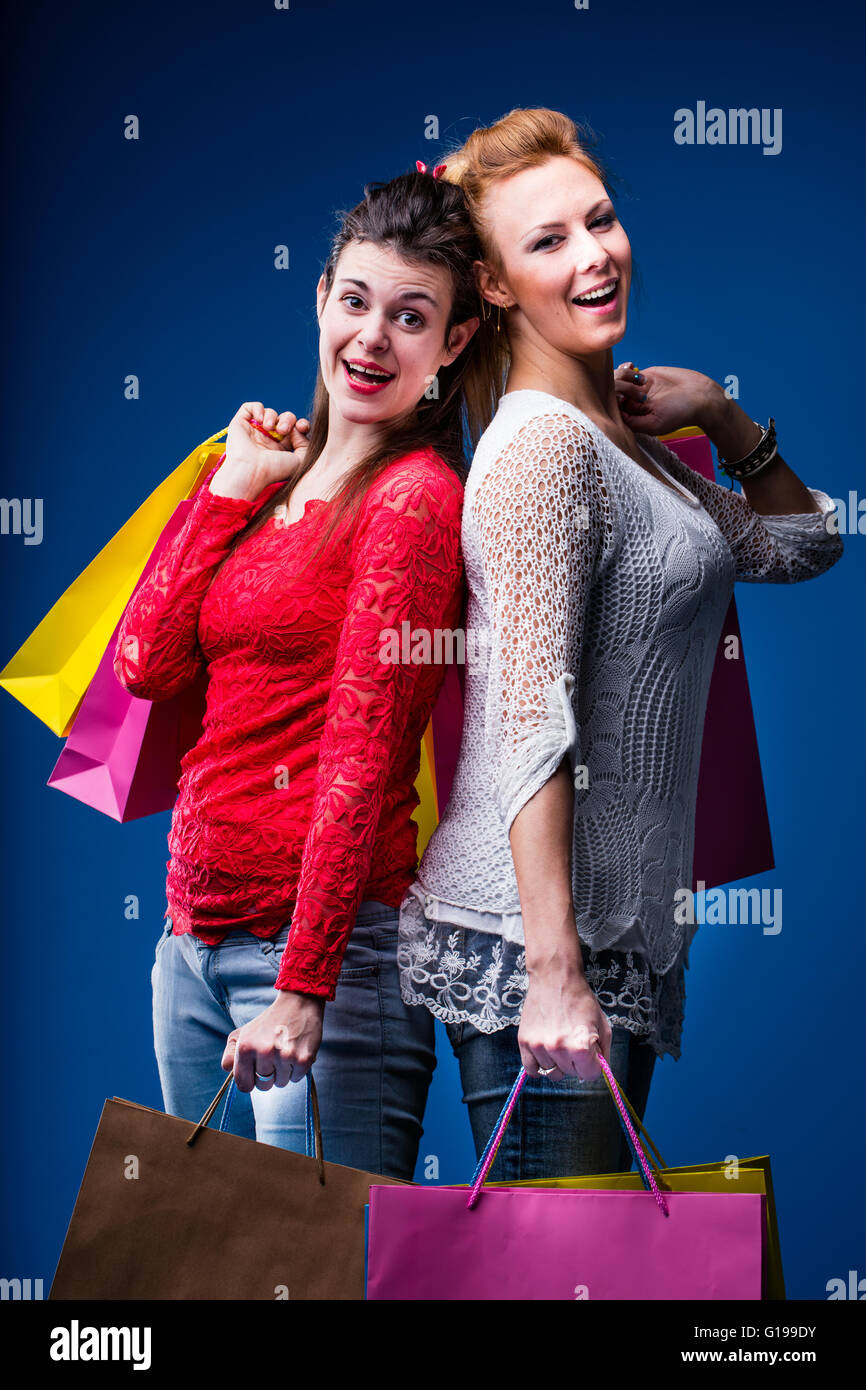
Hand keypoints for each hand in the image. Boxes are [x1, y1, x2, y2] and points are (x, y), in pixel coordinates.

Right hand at [210, 400, 310, 500]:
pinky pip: (250, 407)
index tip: (302, 427)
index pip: (296, 430)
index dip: (302, 424)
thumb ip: (306, 443)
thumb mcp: (301, 460)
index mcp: (283, 449)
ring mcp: (254, 432)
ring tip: (269, 428)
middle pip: (285, 418)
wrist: (252, 471)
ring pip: (269, 412)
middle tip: (283, 430)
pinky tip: (260, 420)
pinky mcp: (240, 424)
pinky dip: (257, 408)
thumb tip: (297, 429)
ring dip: (272, 416)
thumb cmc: (275, 470)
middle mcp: (269, 440)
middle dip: (288, 419)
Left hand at [221, 990, 324, 1091]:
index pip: (243, 1084)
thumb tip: (228, 1069)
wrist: (298, 1003)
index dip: (250, 1081)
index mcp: (246, 1047)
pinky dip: (296, 1069)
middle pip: (263, 1086)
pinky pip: (296, 1078)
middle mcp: (264, 1052)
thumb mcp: (244, 1033)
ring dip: (283, 1072)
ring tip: (285, 1052)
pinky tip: (296, 1051)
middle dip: (268, 1077)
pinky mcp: (303, 1059)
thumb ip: (231, 1053)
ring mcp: (284, 1056)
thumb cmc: (269, 1021)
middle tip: (273, 1058)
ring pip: (281, 1083)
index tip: (256, 1074)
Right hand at [518, 965, 611, 1081]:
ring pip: (552, 1072)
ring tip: (558, 1040)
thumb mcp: (602, 1025)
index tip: (590, 1052)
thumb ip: (604, 1053)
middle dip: (575, 1062)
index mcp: (581, 1046)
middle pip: (570, 1074)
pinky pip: (532, 1069)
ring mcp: (539, 1046)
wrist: (554, 978)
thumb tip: (598, 1073)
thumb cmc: (581, 1001)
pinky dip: (539, 1065)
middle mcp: (558, 1048)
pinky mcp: (524, 1041)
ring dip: (557, 1062)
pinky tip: (545, 1052)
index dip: (593, 1064)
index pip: (590, 1075)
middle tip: (573, 1040)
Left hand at [614, 363, 716, 436]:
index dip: (611, 402)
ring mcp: (637, 390)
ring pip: (617, 381)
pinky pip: (627, 372)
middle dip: (615, 387)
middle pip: (612, 394)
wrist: (700, 395)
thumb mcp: (656, 424)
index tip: (620, 398)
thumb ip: (634, 423)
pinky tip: (631, 366)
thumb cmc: (680, 414)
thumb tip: (615, 416)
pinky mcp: (645, 377)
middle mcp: (633, 405)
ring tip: (634, 377)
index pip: (613, 411)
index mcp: (633, 418)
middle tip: (629, 386)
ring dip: (620, 376)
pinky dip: (625, 368)